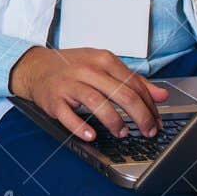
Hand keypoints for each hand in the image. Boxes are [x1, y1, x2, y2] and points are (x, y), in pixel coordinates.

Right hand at [9, 46, 167, 139]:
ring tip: (123, 133)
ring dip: (115, 122)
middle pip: (122, 94)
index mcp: (103, 60)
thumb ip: (133, 80)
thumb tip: (161, 95)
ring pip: (98, 103)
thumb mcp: (104, 66)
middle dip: (141, 116)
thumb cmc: (72, 67)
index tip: (157, 121)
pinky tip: (92, 135)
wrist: (34, 66)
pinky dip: (81, 127)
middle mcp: (87, 70)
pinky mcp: (53, 99)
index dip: (150, 106)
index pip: (135, 84)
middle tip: (148, 131)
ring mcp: (69, 84)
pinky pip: (68, 115)